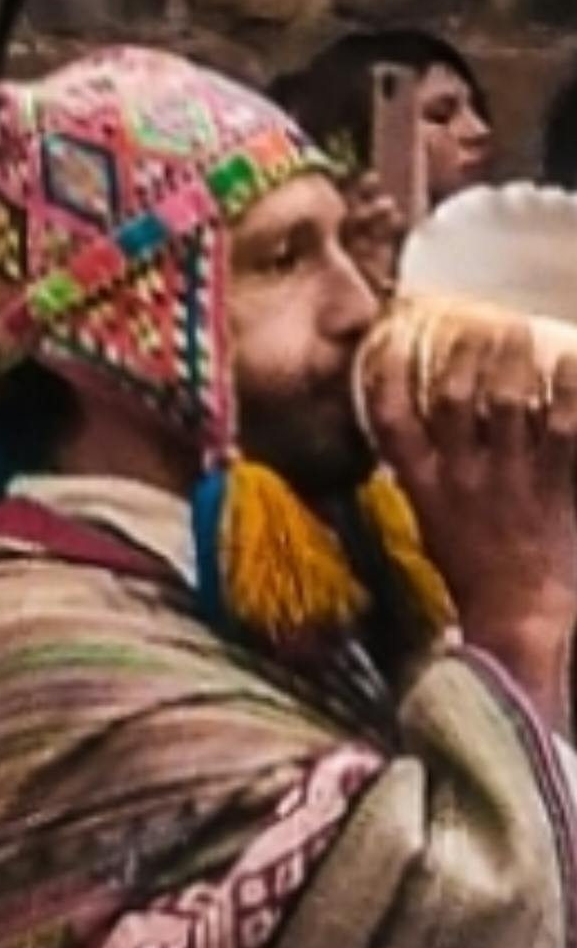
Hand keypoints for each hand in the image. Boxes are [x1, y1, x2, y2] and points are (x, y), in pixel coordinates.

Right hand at [370, 312, 576, 712]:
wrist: (520, 617)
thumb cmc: (476, 577)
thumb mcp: (433, 528)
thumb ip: (429, 482)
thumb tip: (424, 439)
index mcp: (426, 490)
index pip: (393, 423)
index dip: (389, 376)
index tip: (396, 340)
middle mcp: (464, 478)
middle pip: (456, 398)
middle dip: (466, 355)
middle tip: (480, 330)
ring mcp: (513, 480)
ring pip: (509, 402)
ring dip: (512, 359)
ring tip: (518, 333)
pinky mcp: (557, 486)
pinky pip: (566, 425)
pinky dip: (568, 388)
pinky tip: (569, 359)